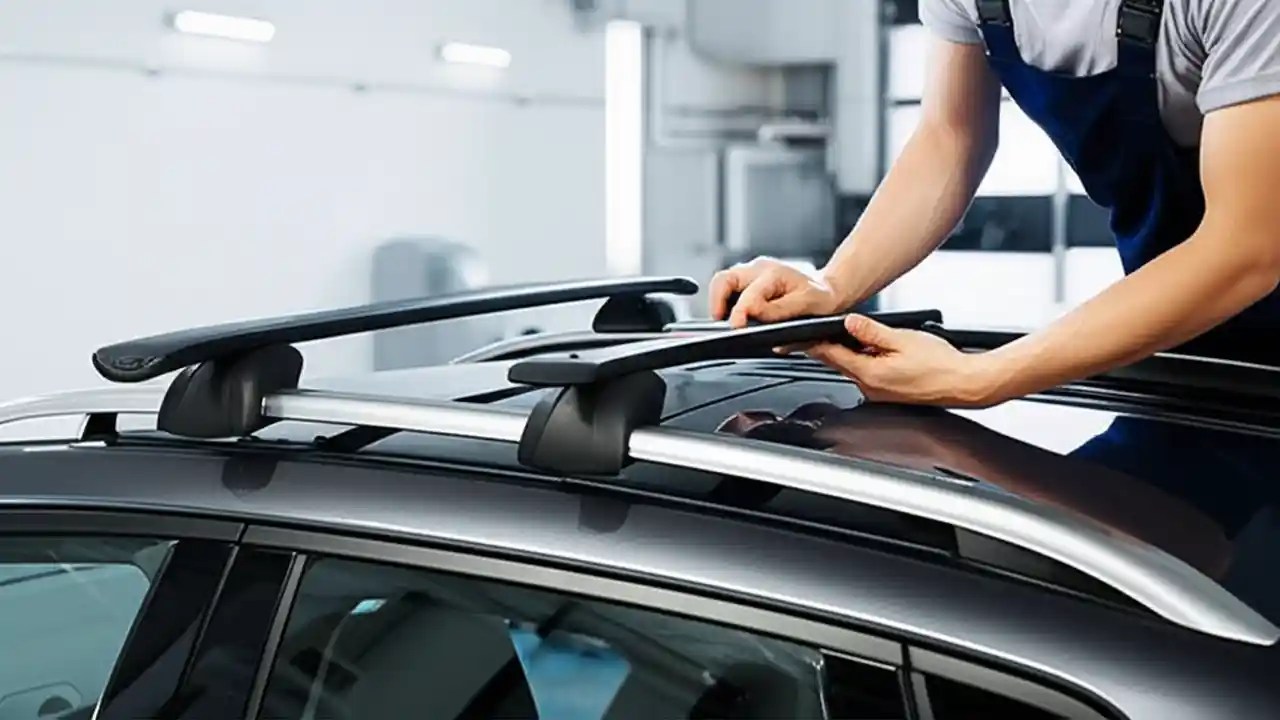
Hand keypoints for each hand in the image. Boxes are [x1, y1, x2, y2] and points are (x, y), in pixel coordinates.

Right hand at [709, 258, 844, 327]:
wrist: (829, 289)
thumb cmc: (821, 297)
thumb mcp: (808, 304)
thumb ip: (780, 310)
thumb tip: (754, 316)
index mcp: (774, 274)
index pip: (748, 294)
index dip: (740, 312)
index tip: (736, 327)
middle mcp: (759, 269)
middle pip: (724, 279)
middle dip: (717, 302)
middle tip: (720, 323)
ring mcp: (752, 273)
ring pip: (723, 282)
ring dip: (720, 302)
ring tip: (725, 322)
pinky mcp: (750, 280)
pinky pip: (729, 288)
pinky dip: (726, 303)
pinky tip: (734, 317)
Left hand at [804, 315, 1000, 407]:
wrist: (964, 384)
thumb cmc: (941, 365)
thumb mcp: (902, 339)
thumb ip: (872, 332)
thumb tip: (850, 323)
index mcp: (870, 375)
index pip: (833, 356)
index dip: (816, 342)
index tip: (804, 334)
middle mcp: (870, 389)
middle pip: (840, 363)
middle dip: (831, 346)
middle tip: (825, 329)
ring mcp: (879, 394)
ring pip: (854, 369)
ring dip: (851, 353)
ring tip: (859, 334)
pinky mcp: (888, 395)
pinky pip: (868, 376)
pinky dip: (866, 362)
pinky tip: (877, 350)